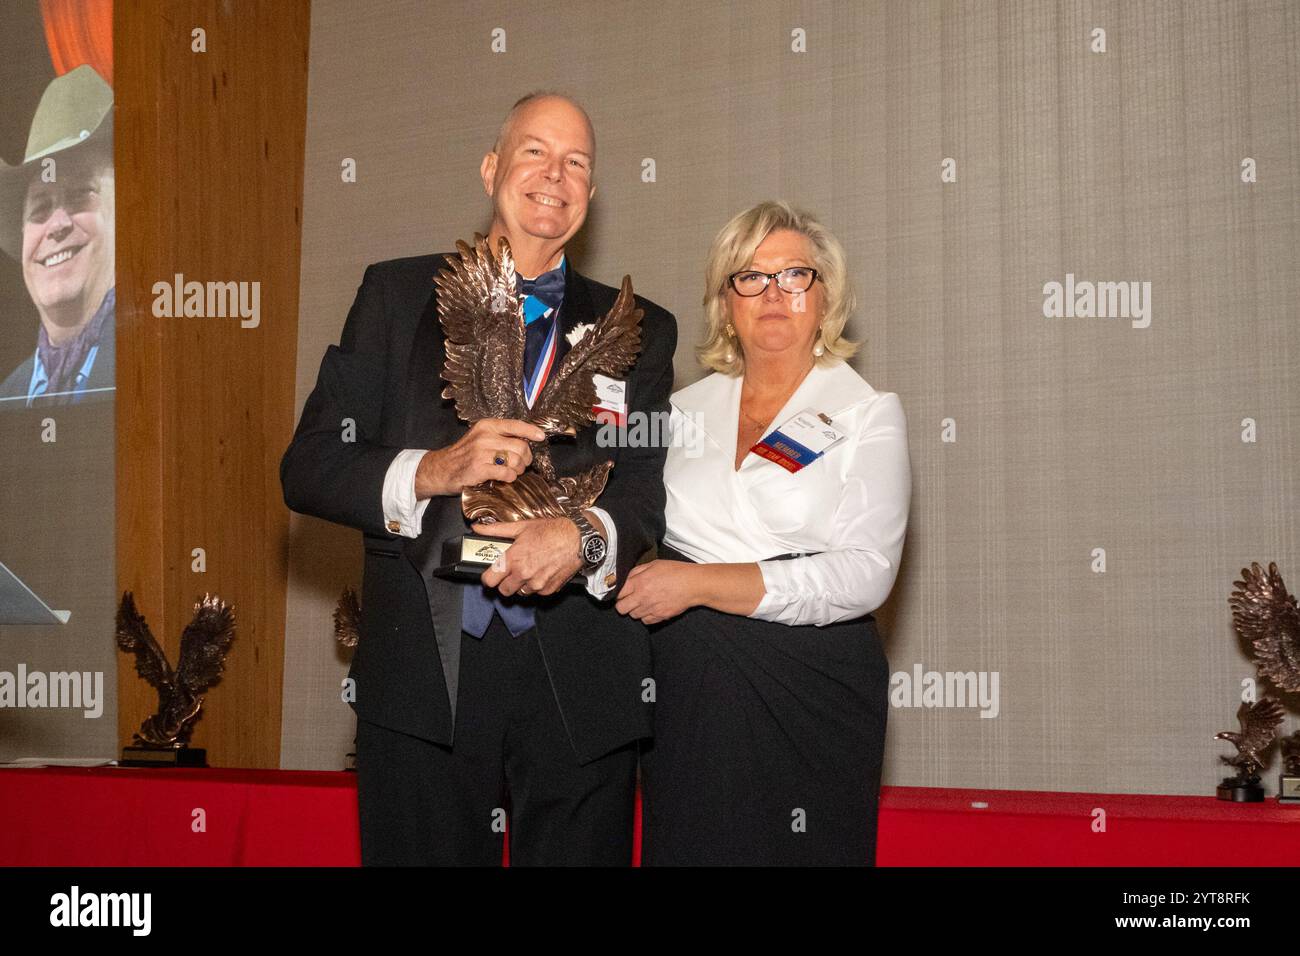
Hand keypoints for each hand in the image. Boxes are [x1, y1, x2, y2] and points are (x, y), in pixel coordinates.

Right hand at [415, 419, 545, 498]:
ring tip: (511, 472)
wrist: (442, 469)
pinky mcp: (479, 469)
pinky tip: (504, 478)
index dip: (532, 431)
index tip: (541, 437)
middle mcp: (484, 436)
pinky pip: (506, 474)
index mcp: (487, 426)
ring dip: (518, 470)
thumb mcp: (480, 437)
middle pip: (520, 446)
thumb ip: (500, 436)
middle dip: (526, 458)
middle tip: (521, 464)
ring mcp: (481, 453)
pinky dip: (510, 478)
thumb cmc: (465, 454)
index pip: (515, 425)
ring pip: (515, 460)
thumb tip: (527, 440)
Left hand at [475, 517, 582, 596]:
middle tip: (510, 572)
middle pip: (503, 591)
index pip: (489, 580)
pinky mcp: (549, 589)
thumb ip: (497, 530)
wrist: (578, 538)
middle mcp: (524, 574)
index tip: (491, 574)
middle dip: (504, 582)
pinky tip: (541, 572)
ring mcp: (537, 584)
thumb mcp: (522, 527)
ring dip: (521, 585)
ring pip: (520, 593)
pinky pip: (536, 593)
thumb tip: (478, 528)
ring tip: (528, 570)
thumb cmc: (552, 531)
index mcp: (513, 559)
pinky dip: (536, 586)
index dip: (488, 577)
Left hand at [615, 560, 699, 624]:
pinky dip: (646, 616)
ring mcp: (651, 608)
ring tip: (644, 602)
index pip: (618, 593)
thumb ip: (637, 571)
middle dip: (623, 604)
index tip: (623, 592)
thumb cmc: (676, 572)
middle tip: (630, 599)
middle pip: (621, 608)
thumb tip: (626, 578)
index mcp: (639, 582)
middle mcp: (642, 597)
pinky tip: (652, 608)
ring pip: (633, 615)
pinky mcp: (660, 616)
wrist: (693, 584)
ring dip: (635, 610)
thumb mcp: (654, 564)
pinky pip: (646, 621)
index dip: (619, 593)